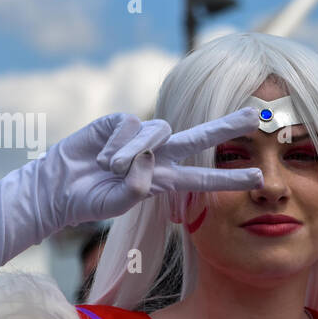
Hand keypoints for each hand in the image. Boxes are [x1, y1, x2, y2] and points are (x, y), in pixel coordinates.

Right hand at [43, 109, 265, 226]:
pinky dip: (114, 144)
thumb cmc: (90, 199)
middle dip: (226, 126)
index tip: (258, 177)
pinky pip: (129, 126)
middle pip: (199, 137)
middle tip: (255, 116)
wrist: (58, 186)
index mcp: (164, 179)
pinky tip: (99, 155)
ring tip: (108, 168)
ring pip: (156, 134)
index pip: (204, 178)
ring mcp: (140, 137)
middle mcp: (158, 155)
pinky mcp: (120, 121)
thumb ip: (138, 185)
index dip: (229, 178)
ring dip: (131, 154)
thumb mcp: (119, 202)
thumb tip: (148, 156)